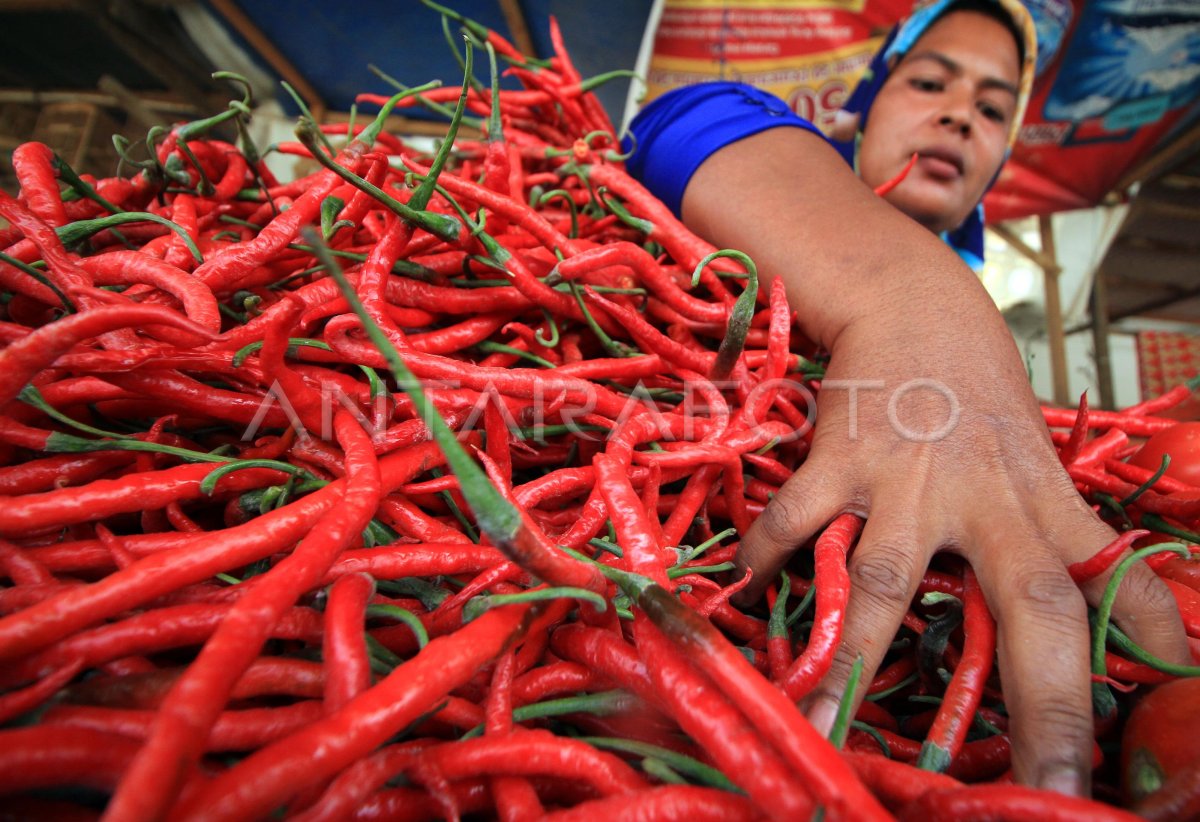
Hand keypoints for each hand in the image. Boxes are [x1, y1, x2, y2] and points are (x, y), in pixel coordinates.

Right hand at [734, 282, 1190, 793]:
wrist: (915, 307)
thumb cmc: (978, 396)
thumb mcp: (1038, 464)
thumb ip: (1062, 540)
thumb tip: (1126, 627)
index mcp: (1042, 503)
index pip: (1112, 584)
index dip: (1145, 647)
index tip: (1137, 728)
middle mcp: (986, 499)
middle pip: (1032, 606)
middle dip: (1044, 700)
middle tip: (1048, 785)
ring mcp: (907, 479)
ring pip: (886, 582)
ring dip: (851, 659)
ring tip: (823, 724)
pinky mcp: (840, 457)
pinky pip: (796, 523)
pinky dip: (765, 562)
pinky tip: (743, 598)